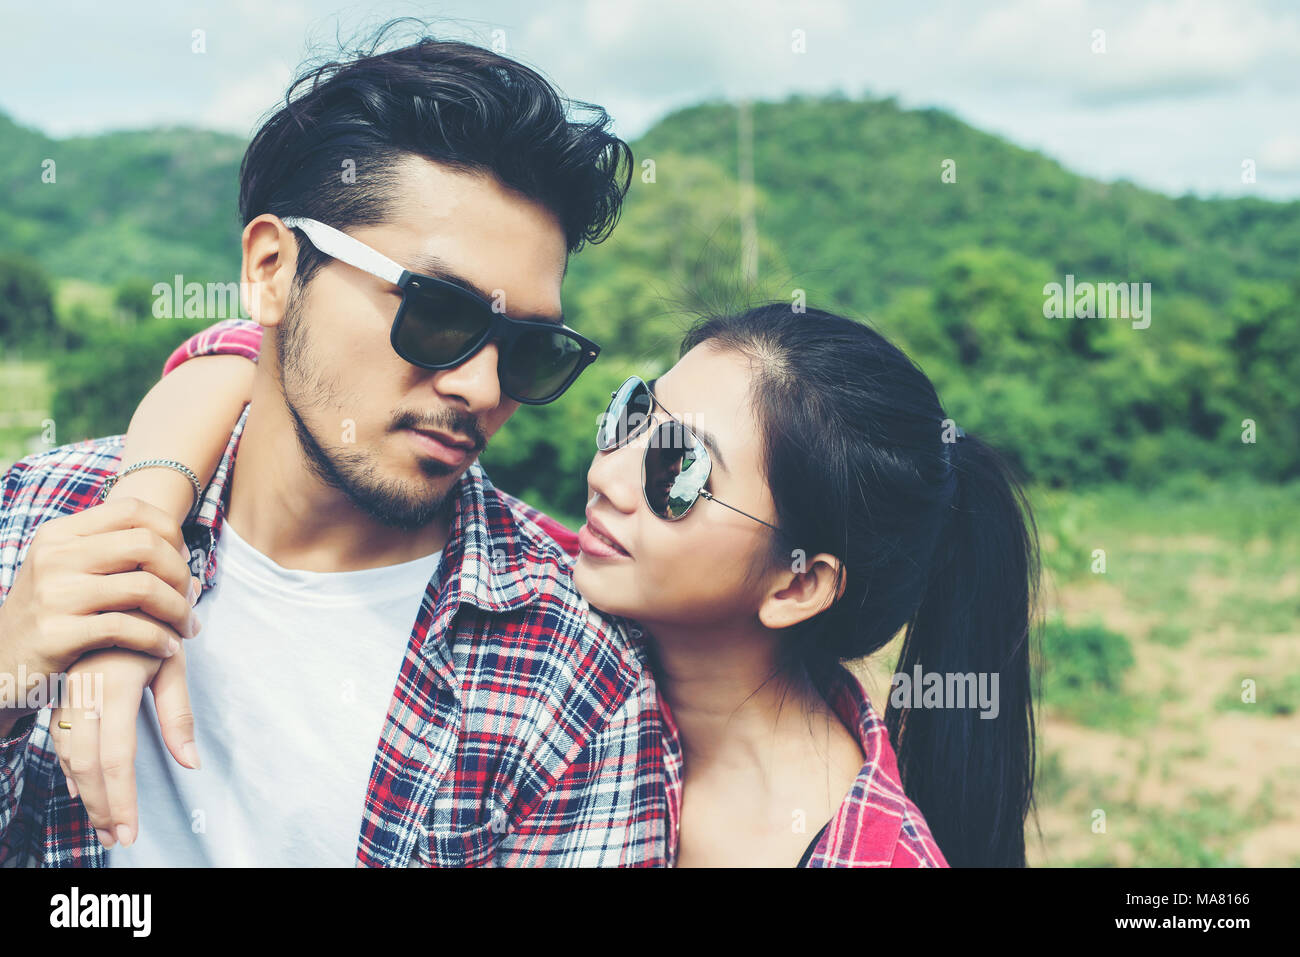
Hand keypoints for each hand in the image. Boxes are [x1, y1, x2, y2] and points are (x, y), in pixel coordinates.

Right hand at [0, 497, 200, 730]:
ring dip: (178, 610)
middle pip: (147, 545)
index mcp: (59, 534)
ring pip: (144, 587)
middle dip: (181, 573)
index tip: (182, 562)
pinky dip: (158, 639)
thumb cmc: (50, 617)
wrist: (0, 665)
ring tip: (186, 628)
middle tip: (190, 600)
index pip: (133, 510)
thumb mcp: (67, 572)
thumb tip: (183, 552)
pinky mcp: (57, 634)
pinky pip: (127, 629)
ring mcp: (54, 595)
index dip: (171, 532)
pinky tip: (167, 649)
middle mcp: (55, 557)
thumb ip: (114, 554)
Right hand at [50, 642, 196, 848]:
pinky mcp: (62, 692)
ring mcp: (68, 692)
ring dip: (85, 792)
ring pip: (69, 754)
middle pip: (86, 765)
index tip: (128, 832)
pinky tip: (81, 788)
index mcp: (114, 687)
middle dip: (100, 806)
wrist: (116, 589)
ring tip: (104, 821)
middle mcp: (84, 693)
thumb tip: (192, 764)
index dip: (120, 800)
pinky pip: (61, 738)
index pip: (116, 758)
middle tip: (117, 837)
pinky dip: (72, 769)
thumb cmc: (154, 627)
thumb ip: (179, 716)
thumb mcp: (172, 665)